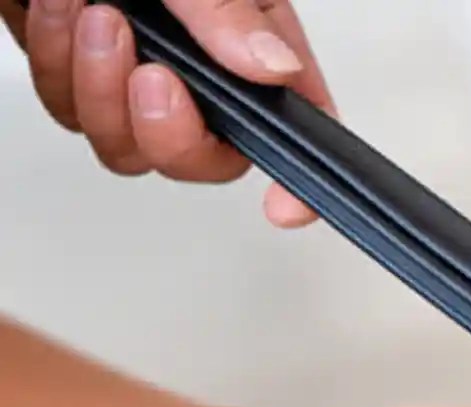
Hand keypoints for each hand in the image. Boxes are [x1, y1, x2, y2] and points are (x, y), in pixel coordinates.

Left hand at [0, 0, 333, 227]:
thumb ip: (232, 14)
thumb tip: (277, 72)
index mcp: (250, 35)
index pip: (295, 120)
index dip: (296, 174)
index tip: (285, 207)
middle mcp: (200, 62)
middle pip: (204, 156)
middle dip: (168, 130)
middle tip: (152, 76)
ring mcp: (136, 69)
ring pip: (126, 145)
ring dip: (97, 87)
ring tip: (92, 14)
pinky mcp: (76, 67)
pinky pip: (68, 110)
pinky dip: (57, 66)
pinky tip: (58, 10)